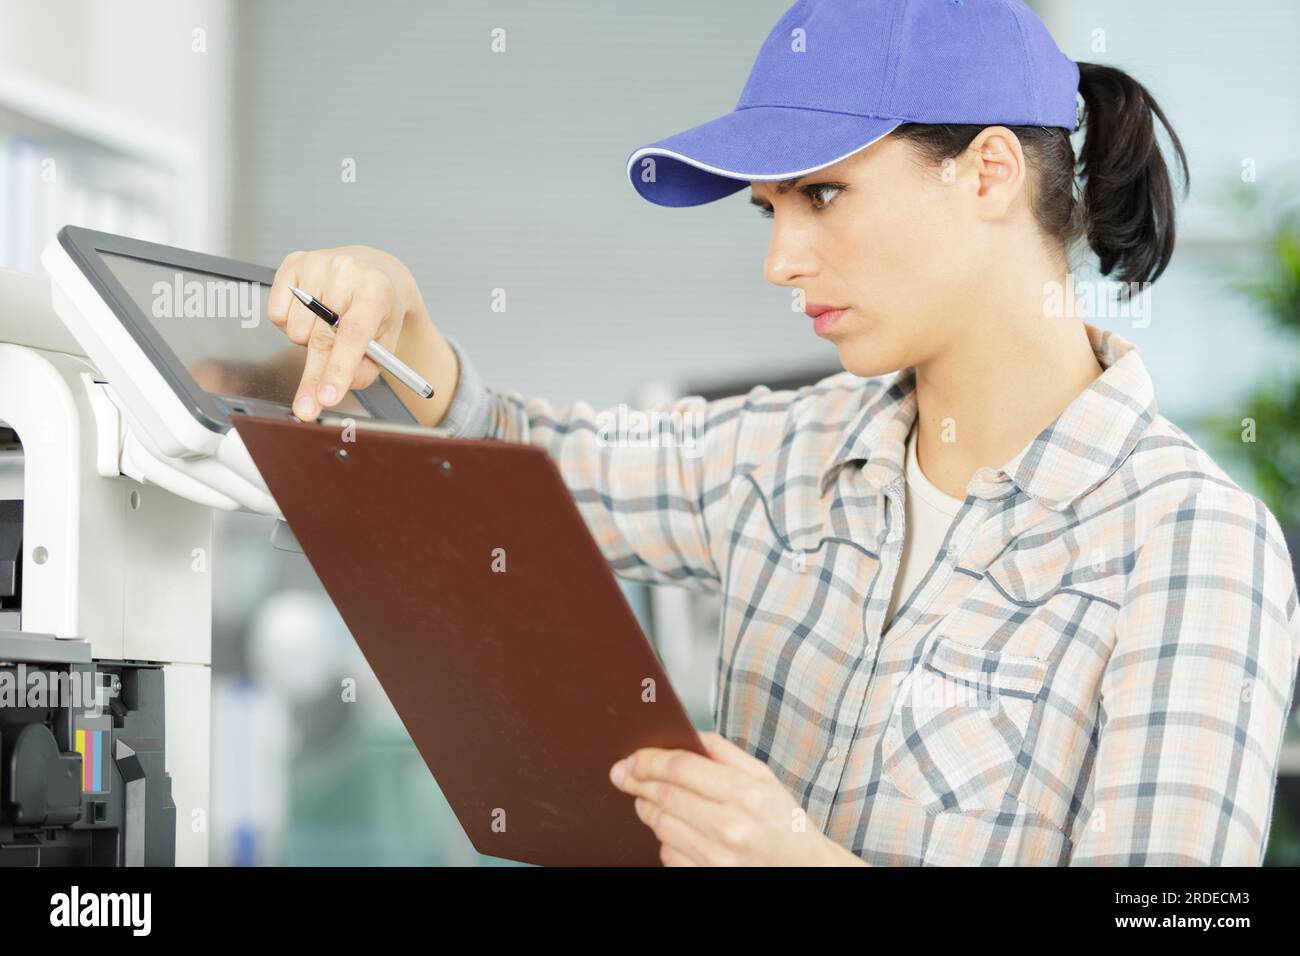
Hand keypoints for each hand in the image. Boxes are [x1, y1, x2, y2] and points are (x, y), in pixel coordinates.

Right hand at [267, 245, 450, 424]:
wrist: (374, 271)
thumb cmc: (379, 310)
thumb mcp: (385, 343)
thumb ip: (364, 371)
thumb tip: (330, 390)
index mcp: (376, 291)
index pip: (353, 334)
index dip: (338, 368)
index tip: (326, 397)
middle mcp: (346, 272)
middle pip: (321, 337)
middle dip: (313, 378)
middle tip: (308, 407)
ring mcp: (317, 264)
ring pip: (295, 329)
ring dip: (307, 342)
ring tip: (327, 327)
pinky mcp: (293, 262)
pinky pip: (276, 314)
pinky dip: (289, 325)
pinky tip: (309, 314)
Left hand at [609, 731, 865, 865]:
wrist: (804, 869)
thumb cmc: (784, 823)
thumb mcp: (763, 777)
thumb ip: (724, 752)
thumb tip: (687, 733)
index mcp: (746, 793)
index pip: (680, 768)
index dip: (648, 759)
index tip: (633, 758)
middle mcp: (731, 827)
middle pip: (664, 796)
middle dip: (638, 782)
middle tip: (626, 775)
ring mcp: (717, 858)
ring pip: (661, 826)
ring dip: (648, 809)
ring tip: (650, 800)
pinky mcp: (706, 877)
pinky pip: (668, 854)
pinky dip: (666, 839)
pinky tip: (677, 830)